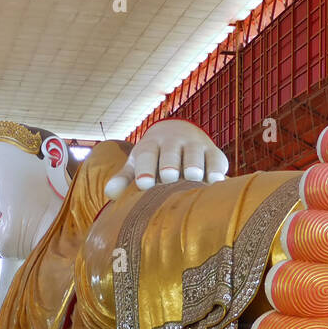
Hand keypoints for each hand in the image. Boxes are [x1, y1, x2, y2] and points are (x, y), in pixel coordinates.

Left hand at [104, 120, 229, 198]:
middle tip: (168, 176)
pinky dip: (216, 169)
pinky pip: (216, 159)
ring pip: (194, 153)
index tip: (144, 183)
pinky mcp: (214, 153)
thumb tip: (110, 194)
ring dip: (194, 164)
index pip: (146, 154)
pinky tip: (216, 181)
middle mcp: (173, 141)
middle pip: (170, 151)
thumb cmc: (155, 158)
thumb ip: (125, 179)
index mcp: (151, 145)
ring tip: (194, 178)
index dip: (145, 167)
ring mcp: (195, 145)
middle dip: (169, 163)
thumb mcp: (138, 164)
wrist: (181, 134)